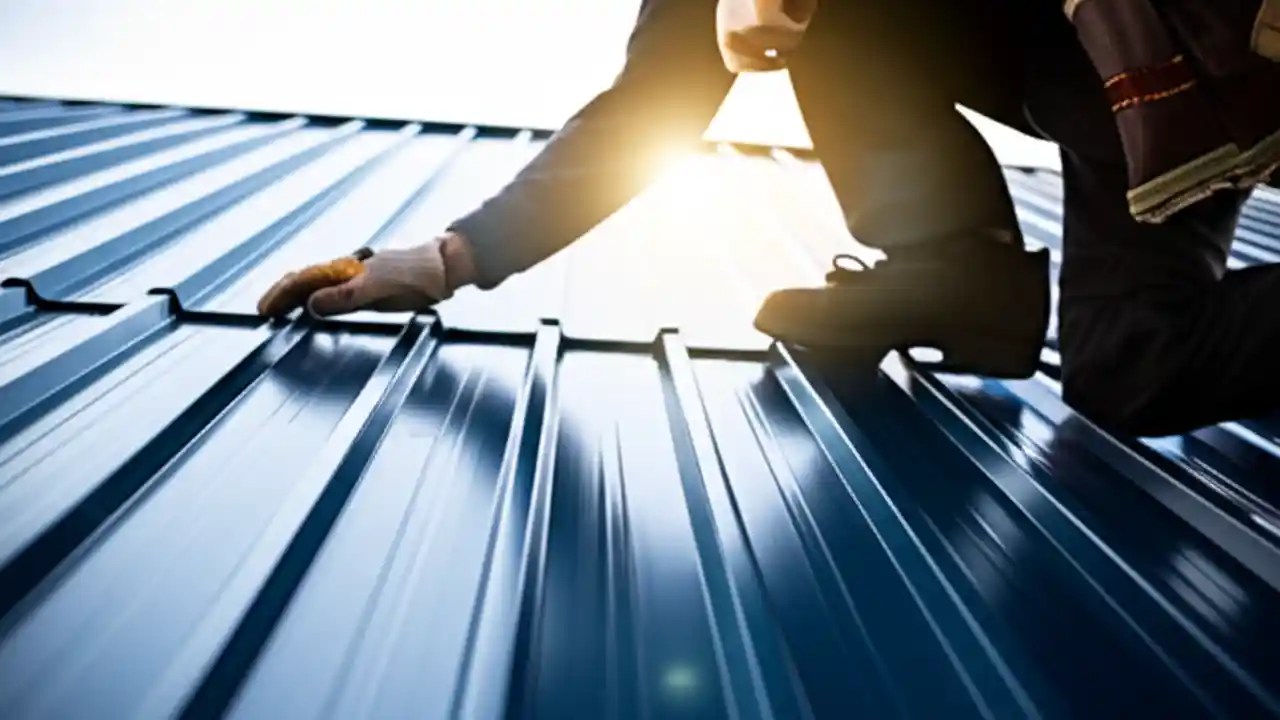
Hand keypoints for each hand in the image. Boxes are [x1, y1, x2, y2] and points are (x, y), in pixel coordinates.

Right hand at [257, 235, 465, 317]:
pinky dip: (318, 298)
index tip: (265, 310)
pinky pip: (335, 290)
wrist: (445, 267)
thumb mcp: (380, 289)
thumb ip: (345, 297)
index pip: (302, 280)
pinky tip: (316, 305)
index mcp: (344, 270)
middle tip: (265, 312)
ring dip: (296, 296)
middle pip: (305, 280)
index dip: (281, 295)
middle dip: (282, 295)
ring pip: (318, 284)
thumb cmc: (417, 275)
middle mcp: (347, 270)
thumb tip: (310, 304)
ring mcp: (358, 276)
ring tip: (280, 309)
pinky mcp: (369, 285)